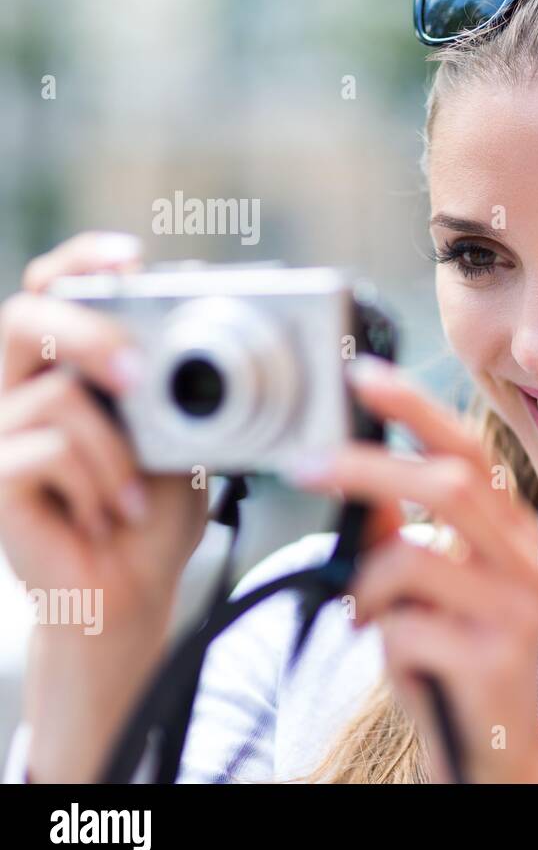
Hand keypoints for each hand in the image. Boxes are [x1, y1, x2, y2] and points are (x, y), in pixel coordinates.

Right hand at [0, 232, 211, 780]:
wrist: (134, 591)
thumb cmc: (159, 509)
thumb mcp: (187, 436)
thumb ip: (183, 384)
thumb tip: (205, 312)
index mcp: (65, 367)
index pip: (52, 289)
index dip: (83, 261)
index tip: (133, 257)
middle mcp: (20, 390)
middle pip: (23, 318)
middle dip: (90, 336)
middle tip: (139, 376)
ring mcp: (0, 435)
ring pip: (54, 398)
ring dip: (116, 451)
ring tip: (135, 494)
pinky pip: (45, 453)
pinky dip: (97, 483)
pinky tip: (110, 514)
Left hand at [286, 355, 537, 783]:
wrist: (499, 758)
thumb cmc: (458, 668)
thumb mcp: (425, 594)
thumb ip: (402, 537)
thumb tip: (361, 488)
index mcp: (512, 535)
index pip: (470, 452)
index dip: (417, 410)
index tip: (364, 375)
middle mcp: (527, 562)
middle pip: (449, 485)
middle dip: (369, 465)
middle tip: (306, 463)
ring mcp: (518, 610)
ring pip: (417, 556)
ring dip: (368, 582)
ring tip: (364, 612)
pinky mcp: (497, 659)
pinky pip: (408, 626)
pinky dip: (381, 638)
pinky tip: (393, 654)